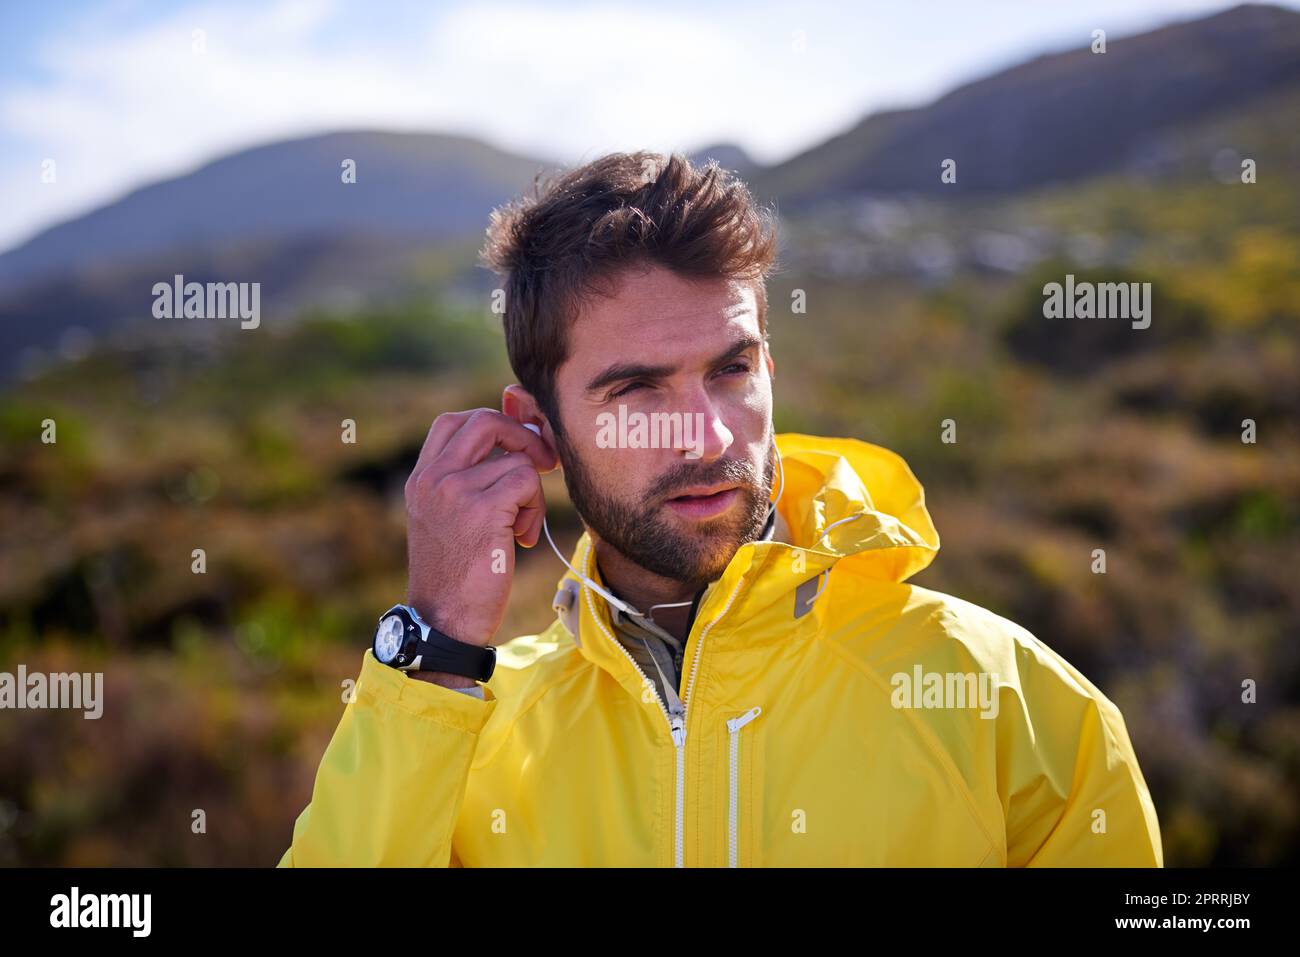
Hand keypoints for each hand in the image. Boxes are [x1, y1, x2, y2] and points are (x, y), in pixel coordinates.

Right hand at [403, 409, 556, 650]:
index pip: (454, 421)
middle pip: (486, 421)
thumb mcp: (448, 520)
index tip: (516, 449)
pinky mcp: (483, 509)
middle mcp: (433, 479)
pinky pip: (527, 483)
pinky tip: (522, 539)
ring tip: (520, 527)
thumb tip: (516, 444)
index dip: (494, 424)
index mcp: (421, 479)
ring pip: (518, 460)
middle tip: (541, 465)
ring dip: (531, 494)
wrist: (444, 621)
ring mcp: (455, 491)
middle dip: (524, 437)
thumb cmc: (455, 576)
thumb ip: (467, 482)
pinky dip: (535, 510)